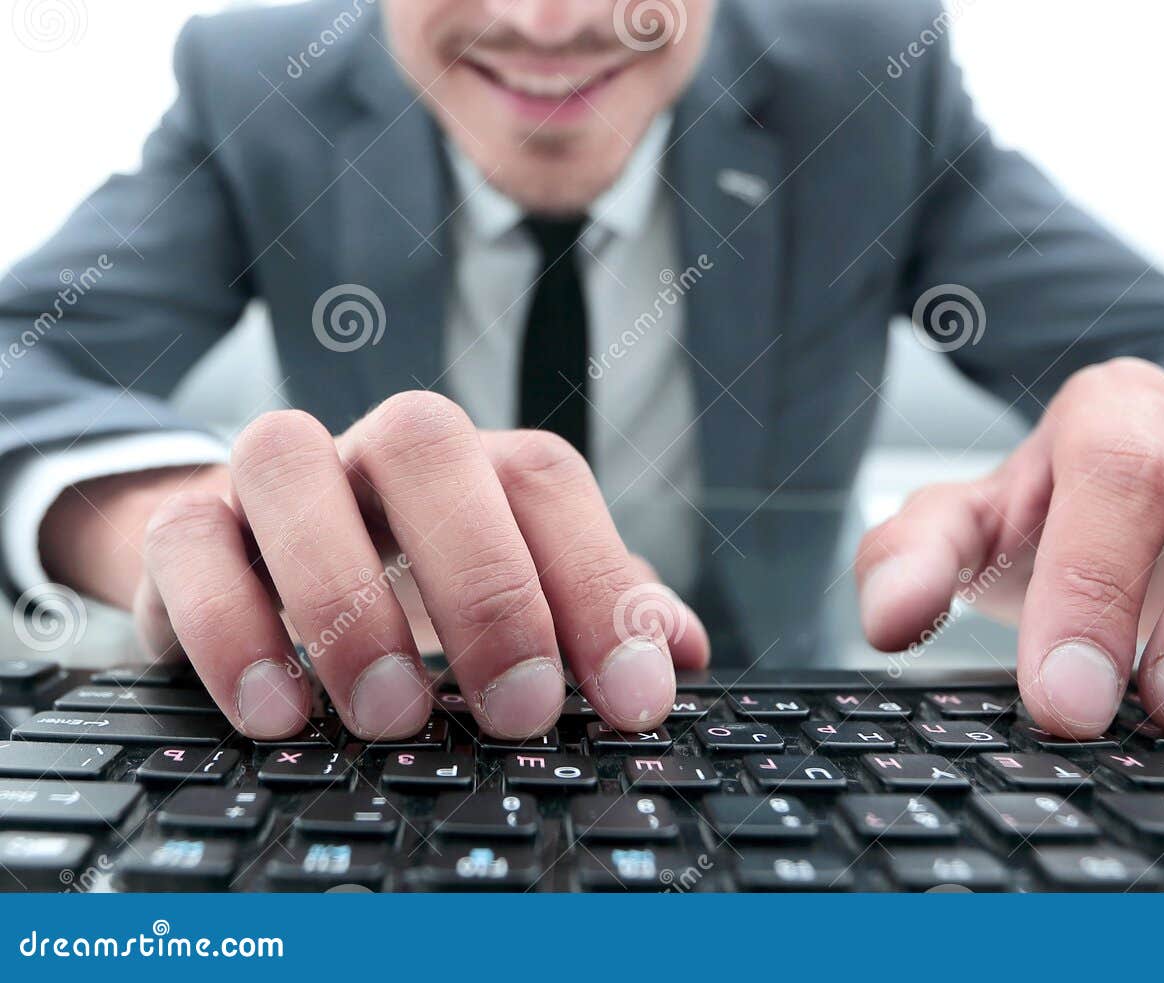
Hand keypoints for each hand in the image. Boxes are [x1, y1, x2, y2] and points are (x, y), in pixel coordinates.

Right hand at [42, 391, 707, 739]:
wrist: (256, 565)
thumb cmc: (411, 585)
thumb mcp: (511, 600)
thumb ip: (595, 616)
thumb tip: (683, 653)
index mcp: (474, 464)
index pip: (547, 485)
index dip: (601, 588)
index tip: (635, 702)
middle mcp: (378, 451)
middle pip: (431, 444)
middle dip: (486, 580)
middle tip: (519, 710)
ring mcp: (277, 479)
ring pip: (289, 463)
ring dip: (345, 597)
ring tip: (390, 717)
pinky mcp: (184, 527)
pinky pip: (186, 544)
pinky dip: (229, 629)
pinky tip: (279, 716)